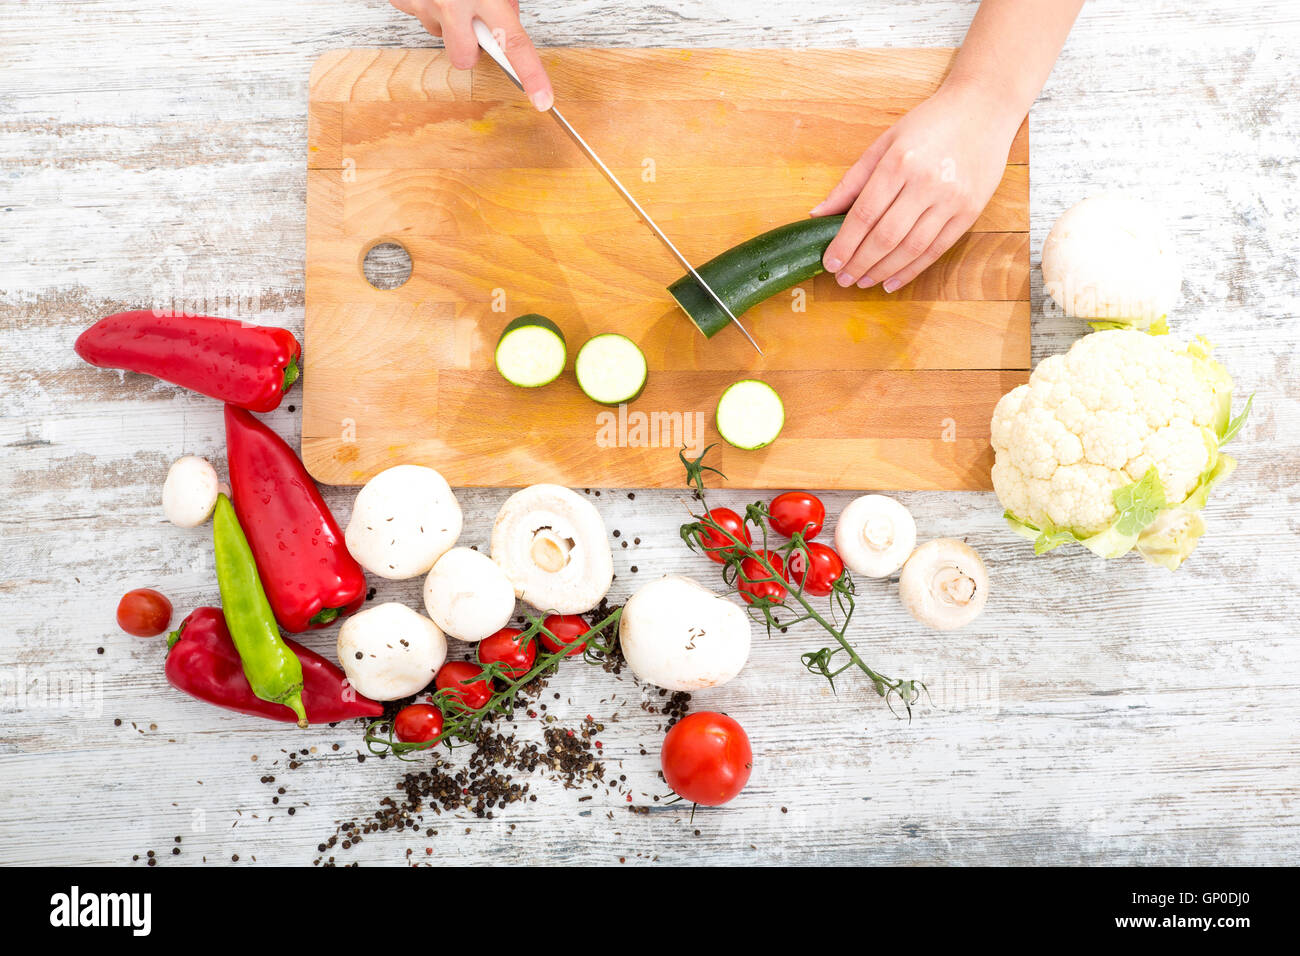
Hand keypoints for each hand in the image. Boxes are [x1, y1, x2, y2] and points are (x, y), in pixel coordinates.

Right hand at [390, 0, 552, 109]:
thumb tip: (508, 12)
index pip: (513, 44)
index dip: (531, 74)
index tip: (542, 99)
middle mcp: (451, 4)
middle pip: (464, 58)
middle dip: (469, 46)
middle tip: (473, 18)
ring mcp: (422, 4)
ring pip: (438, 34)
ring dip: (446, 19)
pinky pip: (418, 14)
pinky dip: (426, 3)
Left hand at [812, 81, 1020, 291]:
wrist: (983, 109)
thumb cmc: (927, 125)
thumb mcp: (883, 143)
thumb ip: (851, 182)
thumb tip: (817, 214)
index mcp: (899, 162)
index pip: (864, 214)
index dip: (844, 244)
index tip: (830, 263)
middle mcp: (927, 182)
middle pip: (886, 236)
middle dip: (860, 263)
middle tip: (843, 278)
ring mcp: (952, 199)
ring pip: (911, 248)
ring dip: (883, 271)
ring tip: (863, 281)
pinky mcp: (970, 211)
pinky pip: (936, 249)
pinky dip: (911, 270)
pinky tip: (892, 281)